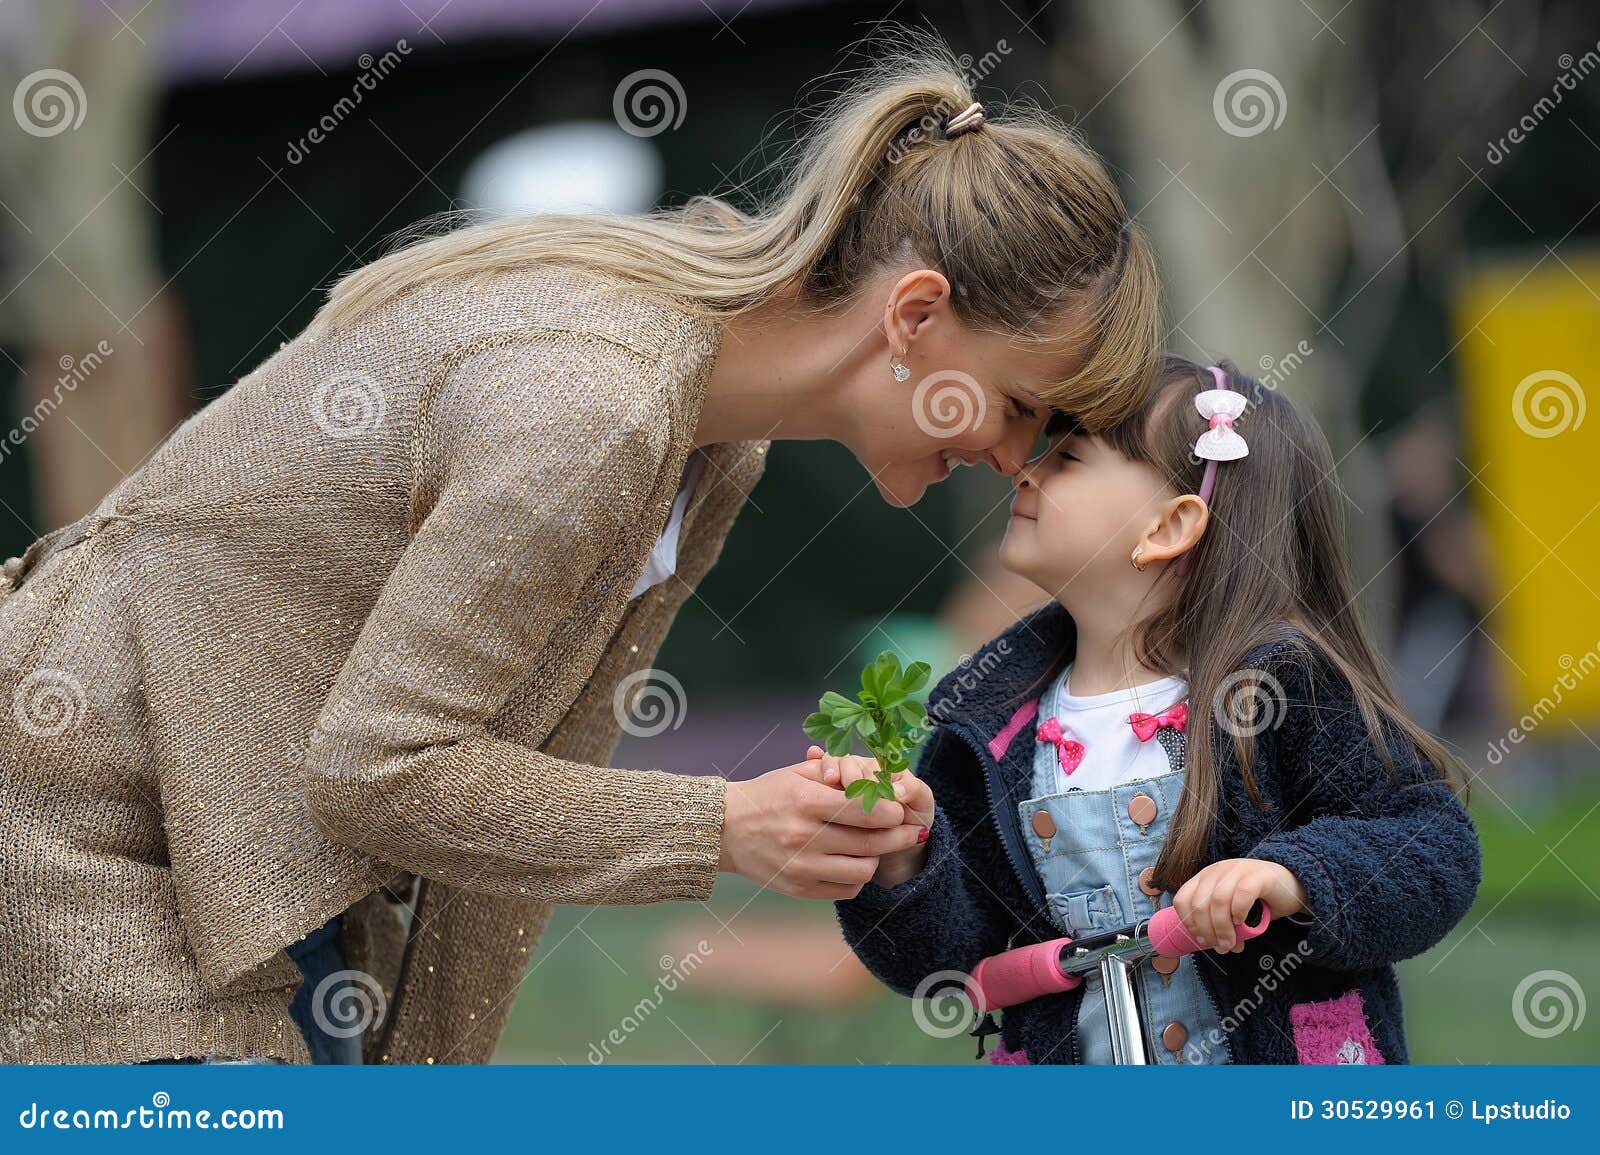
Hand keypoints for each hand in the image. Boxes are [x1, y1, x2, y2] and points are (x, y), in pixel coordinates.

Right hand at [718, 759, 923, 899]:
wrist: (725, 829)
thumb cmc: (769, 794)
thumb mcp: (799, 773)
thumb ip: (841, 773)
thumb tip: (886, 781)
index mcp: (806, 801)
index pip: (866, 810)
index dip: (892, 810)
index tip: (900, 808)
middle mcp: (804, 836)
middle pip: (871, 842)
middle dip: (899, 836)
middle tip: (910, 830)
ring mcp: (801, 867)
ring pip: (863, 870)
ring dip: (876, 857)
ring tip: (873, 845)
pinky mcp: (798, 889)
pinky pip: (846, 890)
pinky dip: (857, 877)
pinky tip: (853, 862)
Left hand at [1171, 858, 1309, 952]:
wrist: (1293, 885)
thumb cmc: (1260, 900)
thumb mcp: (1233, 911)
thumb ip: (1224, 925)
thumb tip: (1220, 947)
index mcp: (1206, 878)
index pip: (1183, 898)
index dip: (1188, 922)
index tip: (1201, 940)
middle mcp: (1218, 870)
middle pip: (1200, 903)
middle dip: (1207, 931)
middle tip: (1221, 948)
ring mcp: (1238, 869)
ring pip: (1218, 900)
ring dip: (1222, 927)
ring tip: (1231, 944)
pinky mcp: (1258, 875)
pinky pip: (1242, 893)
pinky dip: (1239, 911)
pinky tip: (1243, 922)